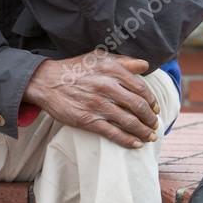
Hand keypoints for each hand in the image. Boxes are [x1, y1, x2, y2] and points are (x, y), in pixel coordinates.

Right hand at [23, 51, 160, 148]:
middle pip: (138, 106)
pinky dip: (128, 140)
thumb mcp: (98, 58)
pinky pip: (113, 133)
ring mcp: (98, 105)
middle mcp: (107, 87)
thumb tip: (145, 65)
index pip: (141, 88)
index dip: (151, 100)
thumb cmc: (74, 69)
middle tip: (154, 124)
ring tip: (150, 136)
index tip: (155, 108)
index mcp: (112, 70)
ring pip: (129, 121)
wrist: (46, 82)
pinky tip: (136, 144)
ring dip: (143, 131)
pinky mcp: (88, 120)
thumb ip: (123, 61)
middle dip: (150, 118)